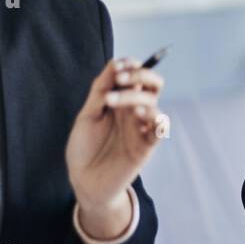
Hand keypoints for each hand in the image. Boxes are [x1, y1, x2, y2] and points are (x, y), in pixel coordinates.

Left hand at [64, 57, 166, 236]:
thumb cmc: (84, 148)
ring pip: (154, 102)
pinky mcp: (146, 146)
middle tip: (121, 78)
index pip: (136, 75)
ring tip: (111, 100)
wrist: (83, 180)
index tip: (119, 66)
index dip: (132, 65)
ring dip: (135, 95)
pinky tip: (137, 116)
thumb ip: (101, 89)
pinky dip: (154, 118)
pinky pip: (160, 128)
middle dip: (141, 74)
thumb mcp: (88, 114)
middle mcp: (134, 112)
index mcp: (121, 101)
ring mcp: (141, 128)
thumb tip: (115, 63)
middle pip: (153, 84)